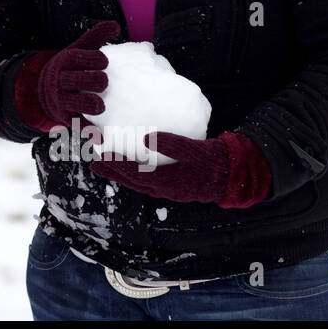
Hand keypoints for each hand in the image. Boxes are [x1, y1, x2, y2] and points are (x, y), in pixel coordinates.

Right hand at [18, 20, 118, 128]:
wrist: (44, 89)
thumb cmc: (70, 67)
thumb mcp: (78, 49)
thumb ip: (95, 37)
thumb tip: (116, 25)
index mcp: (65, 61)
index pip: (79, 59)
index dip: (94, 60)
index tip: (103, 62)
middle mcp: (60, 80)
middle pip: (78, 80)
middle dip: (94, 81)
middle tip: (103, 82)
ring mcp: (62, 99)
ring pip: (76, 103)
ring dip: (90, 104)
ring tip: (101, 106)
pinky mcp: (65, 117)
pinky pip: (77, 125)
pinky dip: (88, 132)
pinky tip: (100, 138)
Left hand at [90, 131, 270, 207]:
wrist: (234, 175)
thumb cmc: (215, 161)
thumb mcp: (195, 150)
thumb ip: (171, 144)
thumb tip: (146, 139)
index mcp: (168, 181)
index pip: (135, 174)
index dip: (116, 165)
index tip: (100, 156)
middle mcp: (165, 189)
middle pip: (132, 180)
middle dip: (112, 171)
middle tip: (93, 162)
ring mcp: (169, 189)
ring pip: (138, 183)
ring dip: (120, 174)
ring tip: (105, 164)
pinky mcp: (174, 185)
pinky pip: (147, 182)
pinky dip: (134, 175)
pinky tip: (129, 167)